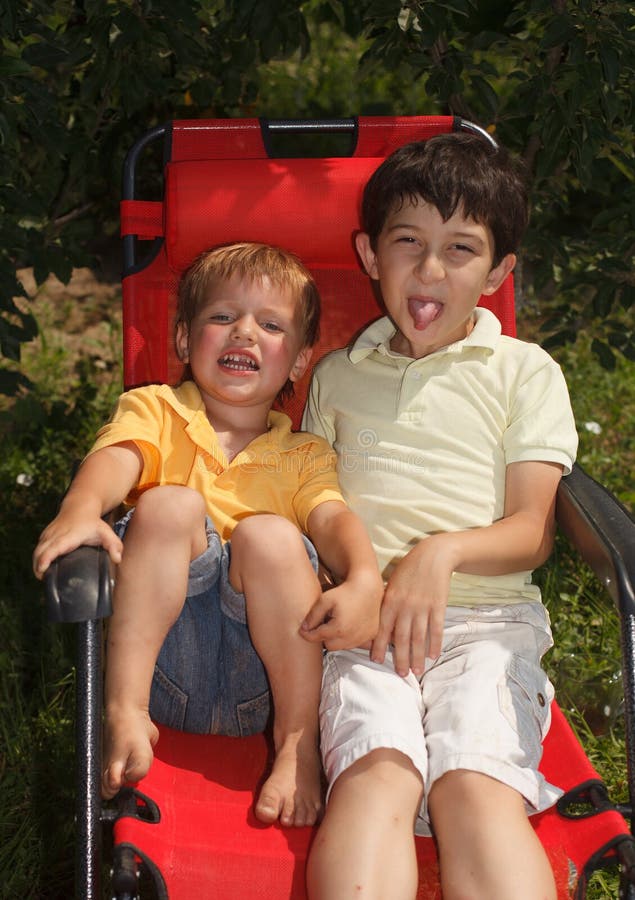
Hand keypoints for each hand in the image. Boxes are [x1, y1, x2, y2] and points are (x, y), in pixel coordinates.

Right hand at [33, 502, 122, 578]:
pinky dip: (38, 558)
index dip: (45, 560)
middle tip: (43, 579)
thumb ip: (114, 545)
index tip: (42, 570)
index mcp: (67, 537)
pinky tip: (42, 567)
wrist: (80, 506)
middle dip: (37, 567)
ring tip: (42, 577)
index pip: (52, 549)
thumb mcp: (106, 532)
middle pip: (39, 553)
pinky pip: (38, 548)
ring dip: (36, 564)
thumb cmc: (93, 522)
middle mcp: (54, 535)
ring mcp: (48, 534)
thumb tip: (117, 559)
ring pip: (37, 551)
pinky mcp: (45, 535)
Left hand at [300, 571, 382, 649]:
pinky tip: (348, 625)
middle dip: (324, 637)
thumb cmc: (346, 591)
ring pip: (343, 646)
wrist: (368, 587)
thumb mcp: (325, 600)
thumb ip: (313, 615)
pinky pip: (355, 643)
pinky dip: (350, 637)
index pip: (317, 638)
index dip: (307, 634)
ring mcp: (362, 638)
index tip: (303, 631)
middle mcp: (351, 636)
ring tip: (337, 623)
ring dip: (337, 638)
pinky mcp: (370, 636)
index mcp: (339, 628)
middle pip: (330, 646)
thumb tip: (304, 628)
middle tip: (324, 624)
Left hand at [371, 534, 456, 676]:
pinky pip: (436, 629)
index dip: (378, 645)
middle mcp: (405, 606)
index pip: (382, 628)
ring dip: (417, 656)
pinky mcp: (438, 606)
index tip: (376, 660)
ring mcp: (422, 607)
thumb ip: (387, 603)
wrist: (433, 555)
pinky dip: (435, 643)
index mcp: (391, 601)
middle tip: (400, 674)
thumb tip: (381, 623)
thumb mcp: (392, 583)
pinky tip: (433, 656)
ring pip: (418, 637)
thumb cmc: (410, 569)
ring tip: (416, 671)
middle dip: (399, 658)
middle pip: (400, 637)